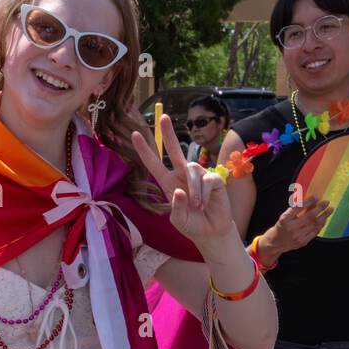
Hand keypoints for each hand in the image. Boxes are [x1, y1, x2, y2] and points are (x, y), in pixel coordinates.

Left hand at [131, 114, 233, 243]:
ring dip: (194, 190)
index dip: (145, 151)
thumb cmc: (192, 225)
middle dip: (168, 134)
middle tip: (163, 117)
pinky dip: (205, 193)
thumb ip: (177, 208)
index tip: (135, 135)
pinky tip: (207, 203)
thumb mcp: (179, 221)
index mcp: (169, 184)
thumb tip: (180, 192)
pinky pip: (207, 179)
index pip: (155, 165)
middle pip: (174, 150)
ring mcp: (198, 176)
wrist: (212, 231)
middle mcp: (182, 176)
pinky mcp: (213, 178)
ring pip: (191, 169)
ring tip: (198, 206)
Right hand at [269, 196, 331, 253]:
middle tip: (327, 202)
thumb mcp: (284, 216)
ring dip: (324, 216)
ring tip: (330, 210)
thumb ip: (295, 209)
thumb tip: (309, 200)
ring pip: (314, 224)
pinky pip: (315, 232)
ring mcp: (297, 236)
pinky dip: (321, 225)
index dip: (309, 201)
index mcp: (285, 219)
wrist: (276, 242)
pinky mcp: (302, 242)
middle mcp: (291, 227)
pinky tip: (324, 220)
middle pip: (309, 216)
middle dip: (320, 208)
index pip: (298, 207)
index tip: (316, 197)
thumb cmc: (282, 226)